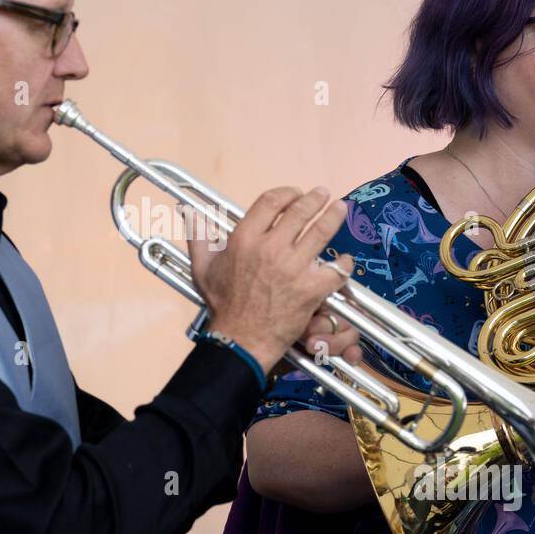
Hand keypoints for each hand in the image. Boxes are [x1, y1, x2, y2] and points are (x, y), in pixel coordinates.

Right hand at [188, 186, 352, 371]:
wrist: (240, 340)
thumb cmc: (223, 305)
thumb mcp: (203, 268)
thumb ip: (198, 237)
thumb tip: (189, 212)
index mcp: (245, 239)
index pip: (271, 202)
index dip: (287, 193)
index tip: (295, 193)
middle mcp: (270, 248)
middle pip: (300, 212)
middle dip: (315, 199)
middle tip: (323, 194)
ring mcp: (293, 268)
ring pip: (321, 232)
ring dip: (334, 217)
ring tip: (340, 209)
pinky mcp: (310, 289)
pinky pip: (335, 270)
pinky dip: (344, 263)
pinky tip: (345, 259)